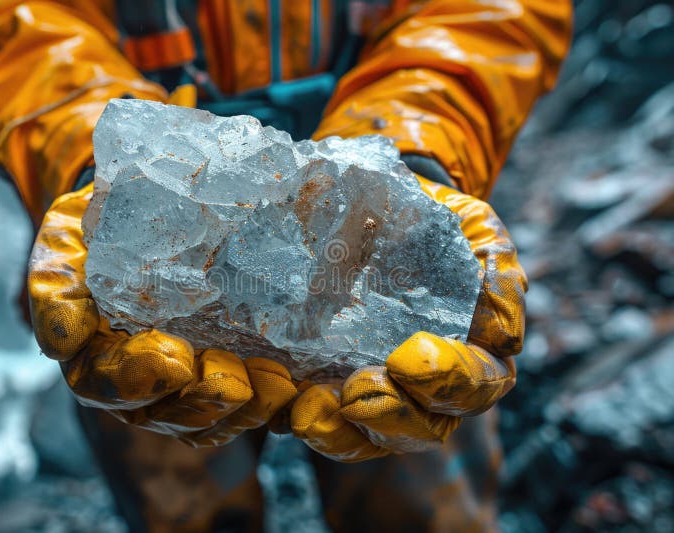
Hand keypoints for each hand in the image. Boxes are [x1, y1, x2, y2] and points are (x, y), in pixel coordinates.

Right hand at [28, 183, 296, 445]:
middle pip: (172, 415)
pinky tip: (312, 390)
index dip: (139, 381)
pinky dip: (285, 403)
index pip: (111, 385)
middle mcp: (147, 384)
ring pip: (220, 418)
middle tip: (241, 382)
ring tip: (282, 385)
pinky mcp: (240, 370)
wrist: (145, 214)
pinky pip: (261, 403)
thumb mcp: (65, 248)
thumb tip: (66, 338)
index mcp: (100, 361)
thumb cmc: (99, 235)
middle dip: (208, 404)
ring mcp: (195, 383)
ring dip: (253, 409)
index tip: (176, 359)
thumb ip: (59, 289)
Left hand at [290, 176, 525, 461]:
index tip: (408, 358)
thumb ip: (496, 273)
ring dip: (335, 432)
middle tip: (354, 394)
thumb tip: (504, 334)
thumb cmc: (436, 221)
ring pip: (362, 437)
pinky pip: (310, 416)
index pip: (475, 388)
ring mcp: (371, 389)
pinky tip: (274, 394)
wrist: (374, 200)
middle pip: (420, 430)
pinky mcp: (321, 382)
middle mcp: (423, 388)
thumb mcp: (477, 232)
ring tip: (305, 409)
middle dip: (390, 418)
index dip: (449, 384)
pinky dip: (290, 413)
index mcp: (470, 358)